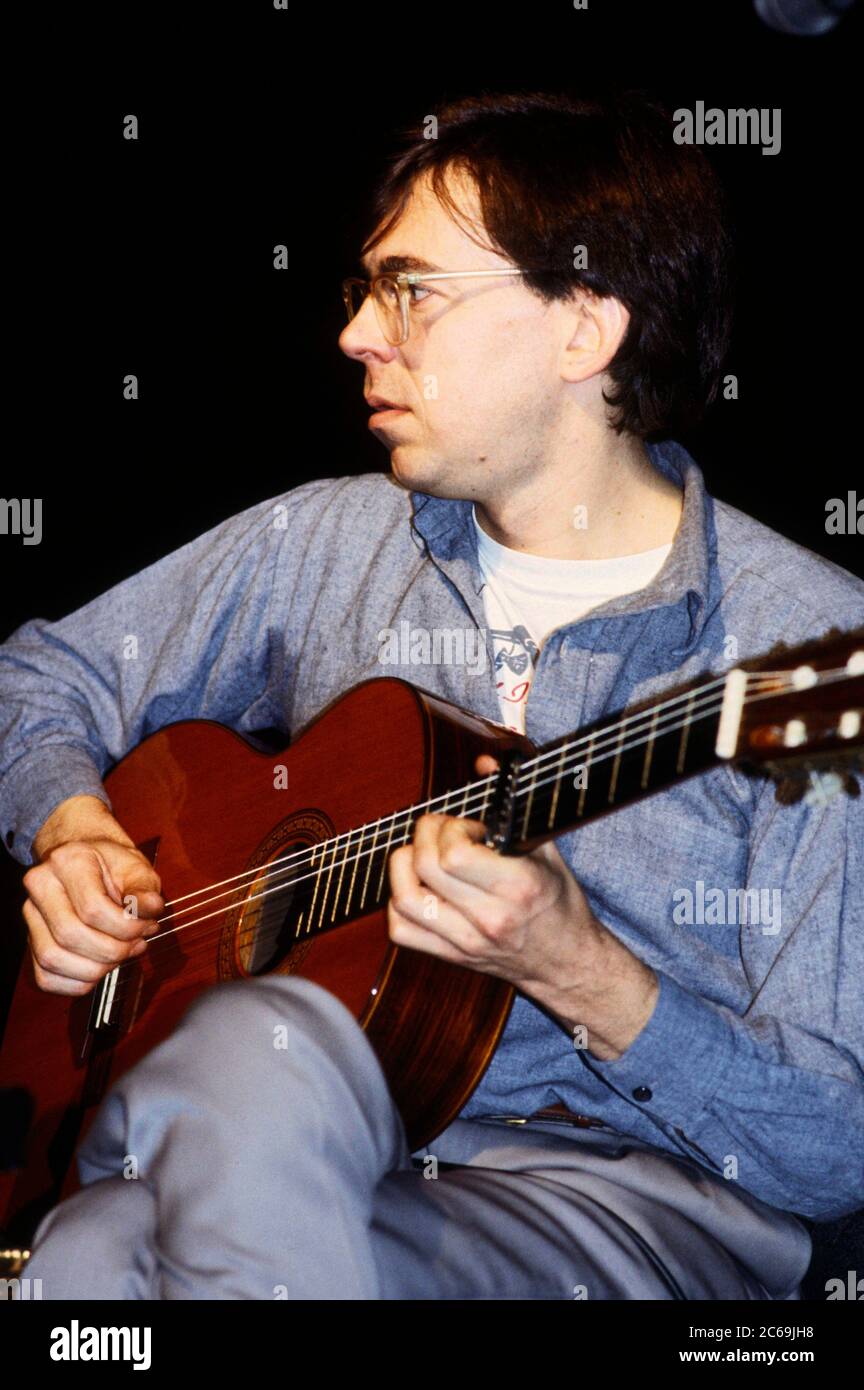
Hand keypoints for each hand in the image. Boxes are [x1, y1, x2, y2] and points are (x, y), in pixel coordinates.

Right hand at [22, 838, 164, 995]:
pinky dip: (77, 983)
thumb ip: (144, 889)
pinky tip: (101, 968)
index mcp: (68, 861)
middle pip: (69, 935)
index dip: (125, 927)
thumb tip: (151, 908)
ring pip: (52, 958)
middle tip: (137, 944)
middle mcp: (40, 885)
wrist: (90, 862)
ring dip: (96, 969)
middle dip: (112, 950)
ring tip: (121, 955)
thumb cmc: (114, 867)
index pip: (92, 908)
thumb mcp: (136, 868)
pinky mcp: (30, 940)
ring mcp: (30, 914)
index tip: (147, 926)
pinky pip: (46, 977)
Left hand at [387, 754, 658, 1058]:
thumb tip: (484, 762)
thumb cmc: (559, 904)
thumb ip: (512, 805)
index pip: (455, 853)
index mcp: (518, 886)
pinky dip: (398, 903)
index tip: (469, 826)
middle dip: (425, 835)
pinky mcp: (452, 957)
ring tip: (422, 855)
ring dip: (403, 866)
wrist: (567, 965)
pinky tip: (417, 888)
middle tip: (442, 831)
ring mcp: (467, 941)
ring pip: (405, 899)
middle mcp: (489, 917)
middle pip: (425, 868)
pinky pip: (402, 931)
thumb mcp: (547, 849)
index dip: (452, 828)